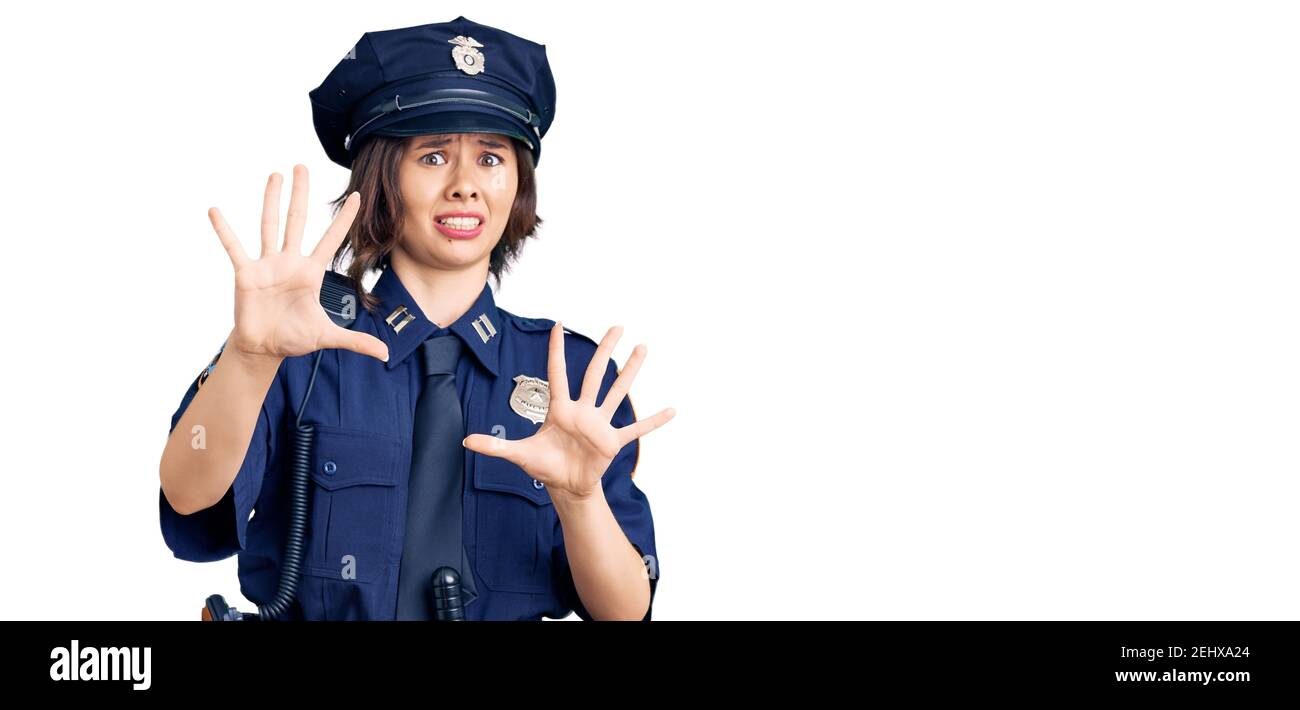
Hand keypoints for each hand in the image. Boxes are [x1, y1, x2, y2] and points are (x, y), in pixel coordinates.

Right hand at [209, 164, 387, 362]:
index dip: (344, 219)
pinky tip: (215, 210)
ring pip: (269, 225)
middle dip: (300, 194)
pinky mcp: (246, 273)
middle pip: (297, 221)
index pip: (332, 239)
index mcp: (311, 272)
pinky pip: (234, 248)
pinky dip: (224, 230)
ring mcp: (267, 264)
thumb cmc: (294, 337)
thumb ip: (356, 341)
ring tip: (275, 176)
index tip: (357, 195)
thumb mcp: (328, 337)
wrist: (264, 348)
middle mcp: (290, 262)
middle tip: (302, 166)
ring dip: (271, 200)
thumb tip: (385, 355)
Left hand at [463, 323, 674, 499]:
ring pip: (618, 392)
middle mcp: (583, 410)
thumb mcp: (520, 455)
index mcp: (560, 409)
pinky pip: (637, 430)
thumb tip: (465, 442)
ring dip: (631, 371)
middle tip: (617, 326)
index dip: (558, 351)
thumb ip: (496, 447)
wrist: (566, 486)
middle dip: (606, 349)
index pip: (558, 373)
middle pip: (596, 373)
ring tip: (643, 348)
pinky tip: (672, 410)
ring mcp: (600, 424)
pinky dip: (654, 421)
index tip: (559, 325)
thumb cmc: (544, 466)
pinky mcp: (613, 441)